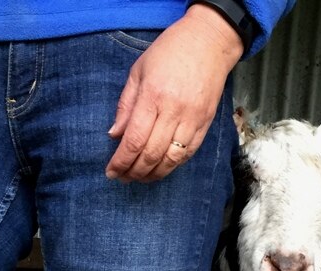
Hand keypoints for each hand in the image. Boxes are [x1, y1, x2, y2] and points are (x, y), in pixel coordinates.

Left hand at [105, 4, 243, 182]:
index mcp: (153, 96)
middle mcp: (174, 111)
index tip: (111, 172)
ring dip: (154, 174)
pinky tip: (161, 168)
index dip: (121, 161)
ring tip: (140, 177)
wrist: (209, 41)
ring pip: (171, 159)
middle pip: (151, 154)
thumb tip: (114, 134)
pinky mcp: (205, 123)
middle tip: (123, 178)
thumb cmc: (169, 51)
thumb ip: (126, 105)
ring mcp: (192, 119)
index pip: (134, 140)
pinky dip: (173, 165)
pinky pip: (188, 153)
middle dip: (134, 172)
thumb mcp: (138, 71)